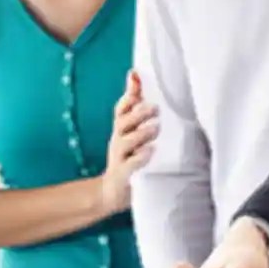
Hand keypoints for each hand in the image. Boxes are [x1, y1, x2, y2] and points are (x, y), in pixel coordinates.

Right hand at [99, 71, 157, 213]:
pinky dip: (141, 157)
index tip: (136, 79)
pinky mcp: (123, 174)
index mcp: (121, 129)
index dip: (129, 94)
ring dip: (141, 133)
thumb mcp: (132, 132)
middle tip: (155, 108)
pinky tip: (151, 151)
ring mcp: (119, 157)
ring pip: (127, 141)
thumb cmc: (128, 156)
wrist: (112, 190)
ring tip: (156, 127)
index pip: (121, 109)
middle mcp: (118, 140)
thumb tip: (137, 76)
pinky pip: (130, 164)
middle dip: (138, 113)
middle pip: (123, 122)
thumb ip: (136, 107)